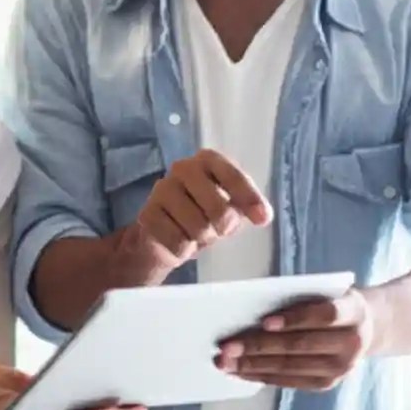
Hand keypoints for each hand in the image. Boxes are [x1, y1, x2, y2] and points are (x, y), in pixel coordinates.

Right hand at [126, 149, 272, 280]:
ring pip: (198, 228)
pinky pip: (178, 242)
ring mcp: (162, 189)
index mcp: (208, 160)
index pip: (233, 175)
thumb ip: (249, 206)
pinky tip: (177, 238)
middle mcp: (183, 168)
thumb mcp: (232, 206)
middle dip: (224, 226)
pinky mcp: (147, 214)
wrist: (165, 234)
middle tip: (219, 229)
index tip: (262, 219)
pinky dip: (183, 248)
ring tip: (195, 232)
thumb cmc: (203, 213)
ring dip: (202, 239)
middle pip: (219, 208)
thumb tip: (263, 216)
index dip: (249, 197)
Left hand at [216, 289, 379, 390]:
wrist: (366, 327)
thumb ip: (298, 298)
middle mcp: (351, 343)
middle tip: (226, 346)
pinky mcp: (327, 383)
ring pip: (291, 366)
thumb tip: (249, 311)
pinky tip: (240, 372)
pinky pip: (290, 381)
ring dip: (253, 365)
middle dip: (258, 346)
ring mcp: (341, 368)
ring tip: (224, 361)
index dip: (294, 318)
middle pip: (300, 345)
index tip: (264, 321)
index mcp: (353, 311)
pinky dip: (262, 376)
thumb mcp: (324, 291)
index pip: (324, 315)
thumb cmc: (331, 300)